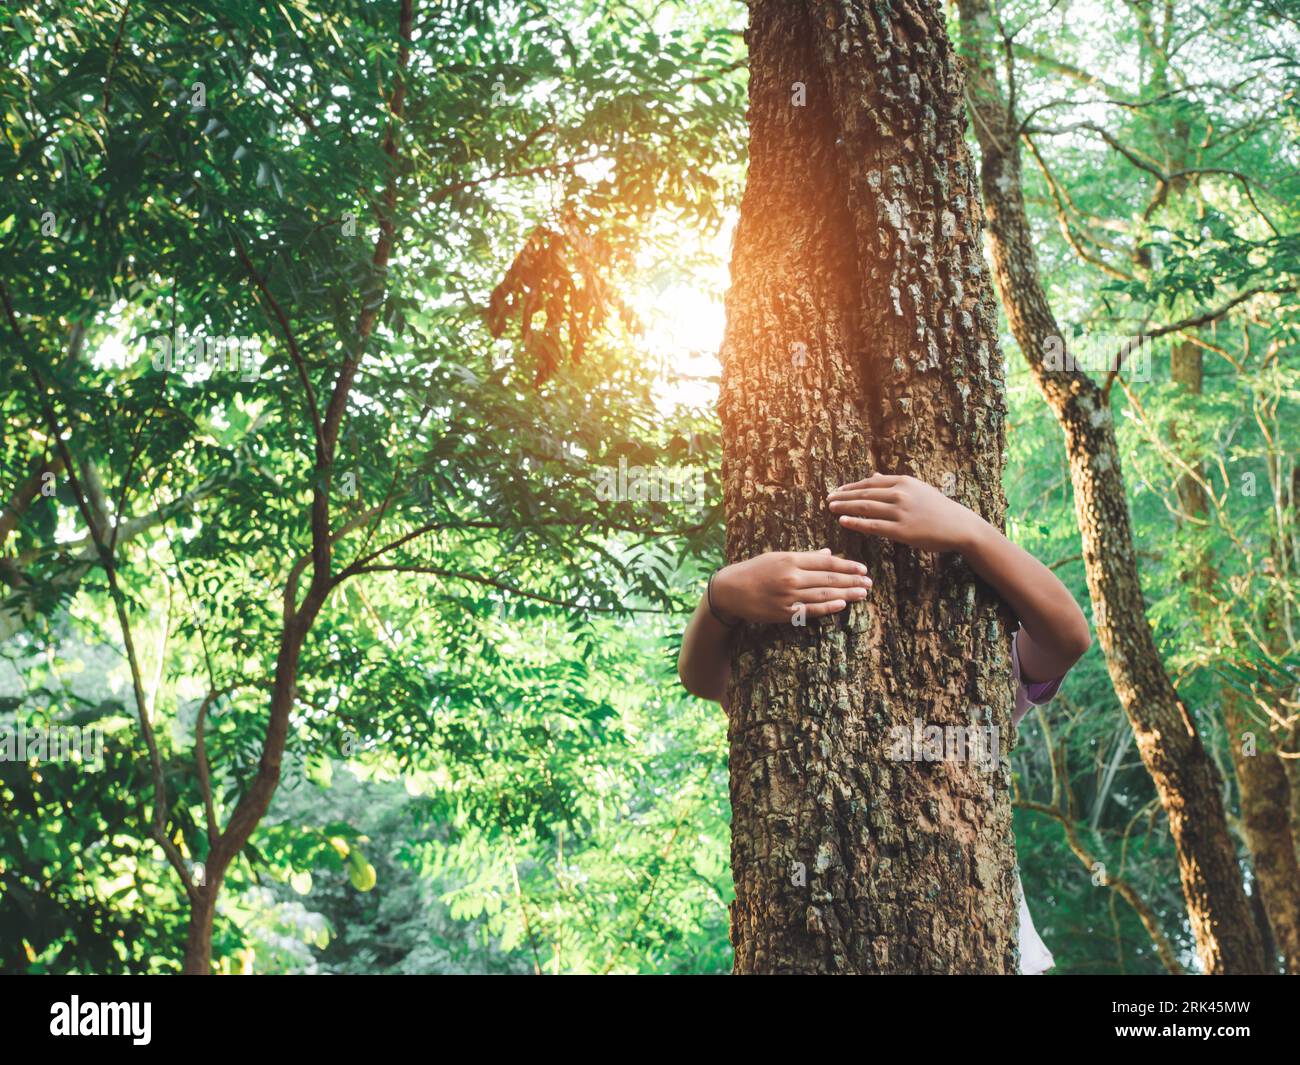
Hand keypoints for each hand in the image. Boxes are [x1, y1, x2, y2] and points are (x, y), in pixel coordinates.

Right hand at [711, 549, 871, 624]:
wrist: (730, 591)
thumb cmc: (754, 570)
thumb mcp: (778, 557)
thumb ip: (805, 556)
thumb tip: (829, 554)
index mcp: (791, 560)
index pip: (826, 562)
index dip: (847, 565)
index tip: (862, 568)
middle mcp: (791, 577)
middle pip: (829, 578)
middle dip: (852, 580)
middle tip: (869, 582)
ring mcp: (788, 596)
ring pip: (824, 594)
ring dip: (846, 594)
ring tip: (862, 593)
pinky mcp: (784, 612)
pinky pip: (811, 610)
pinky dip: (828, 607)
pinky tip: (842, 604)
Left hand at [827, 474, 983, 551]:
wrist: (960, 526)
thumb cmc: (937, 508)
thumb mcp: (917, 489)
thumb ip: (893, 483)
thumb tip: (873, 475)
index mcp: (903, 481)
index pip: (870, 483)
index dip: (851, 487)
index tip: (836, 490)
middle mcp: (900, 494)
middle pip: (864, 494)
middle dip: (843, 496)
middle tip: (828, 498)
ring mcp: (901, 512)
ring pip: (866, 508)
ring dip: (845, 508)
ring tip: (831, 508)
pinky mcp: (902, 530)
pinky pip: (874, 526)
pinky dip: (856, 523)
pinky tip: (843, 522)